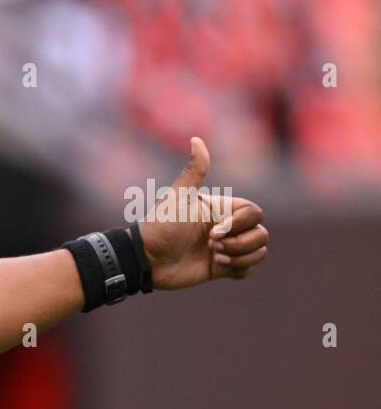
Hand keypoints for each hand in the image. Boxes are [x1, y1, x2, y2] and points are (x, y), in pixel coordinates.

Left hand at [139, 137, 268, 289]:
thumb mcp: (179, 197)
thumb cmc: (161, 225)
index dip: (240, 224)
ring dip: (240, 256)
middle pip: (261, 234)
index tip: (213, 232)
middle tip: (210, 246)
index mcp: (221, 209)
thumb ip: (194, 171)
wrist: (146, 259)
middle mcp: (227, 228)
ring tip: (213, 257)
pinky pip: (248, 269)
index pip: (255, 213)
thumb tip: (196, 138)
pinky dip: (238, 268)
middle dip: (240, 243)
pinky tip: (217, 266)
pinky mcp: (221, 267)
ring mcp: (226, 248)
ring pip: (259, 251)